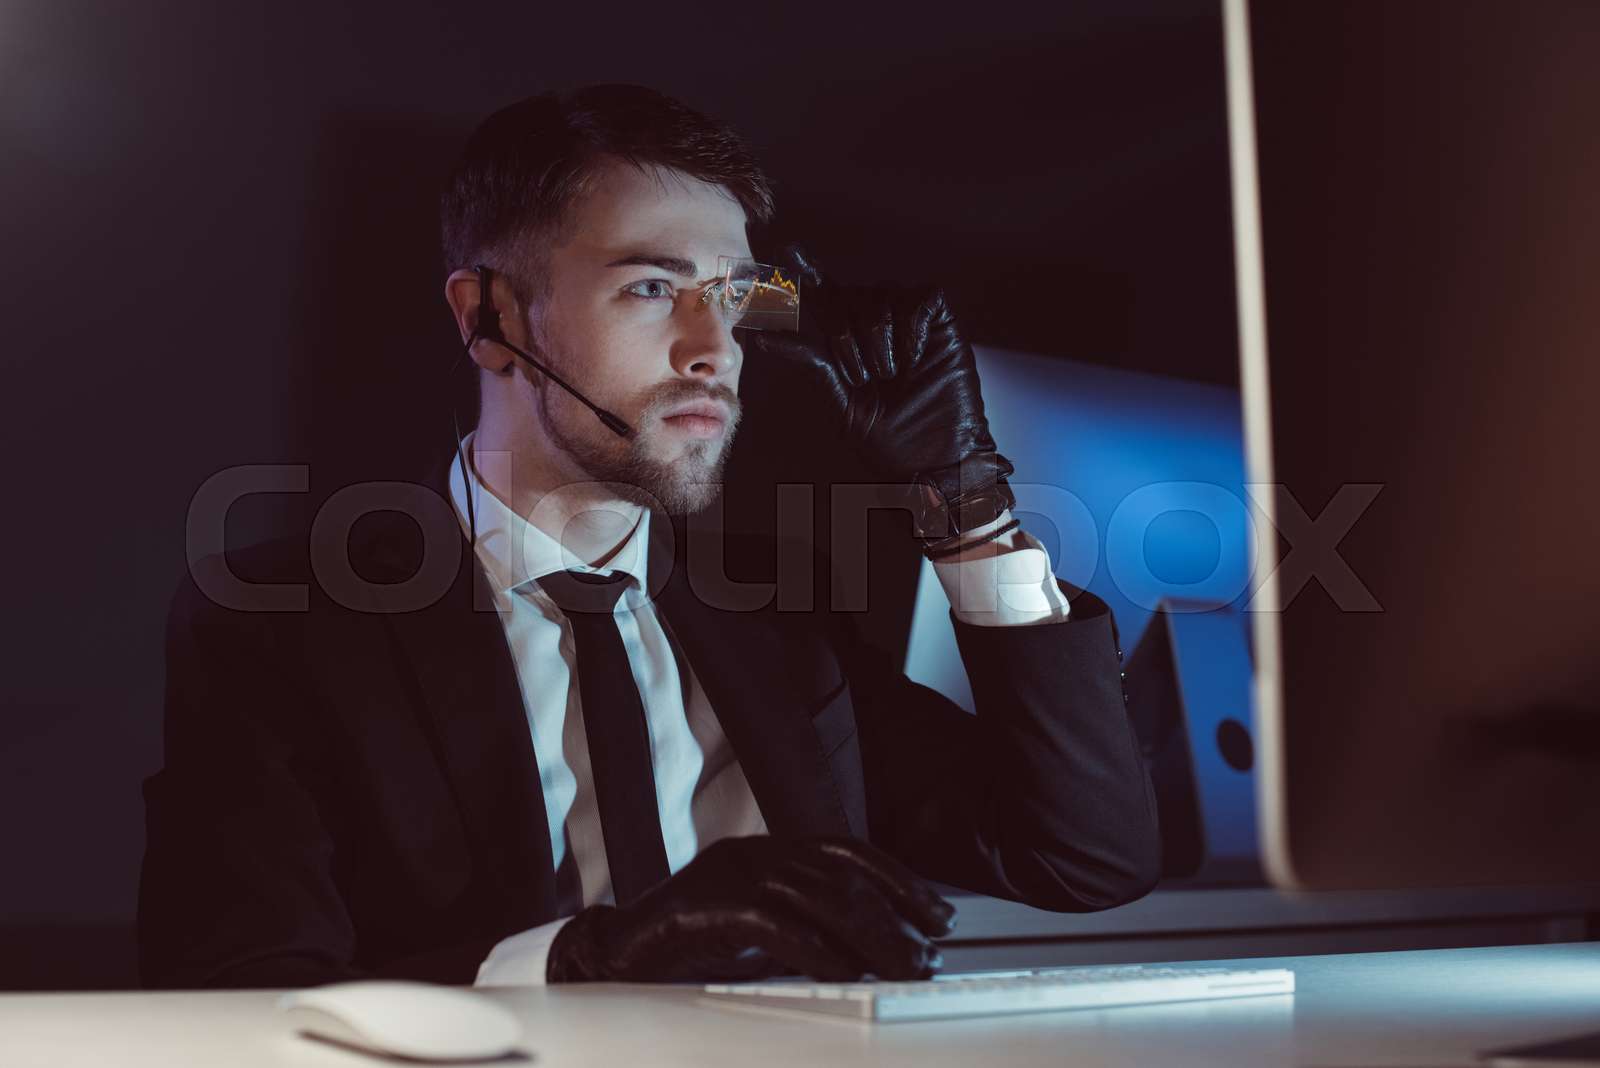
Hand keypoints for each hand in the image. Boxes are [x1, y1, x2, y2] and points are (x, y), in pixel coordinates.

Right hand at [545, 835, 956, 982]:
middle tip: (928, 952)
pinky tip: (845, 971)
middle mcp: (754, 851)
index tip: (937, 914)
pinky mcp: (706, 904)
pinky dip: (816, 948)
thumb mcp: (759, 928)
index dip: (898, 880)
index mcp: (768, 849)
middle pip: (841, 877)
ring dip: (870, 935)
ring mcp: (728, 873)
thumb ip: (805, 924)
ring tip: (902, 966)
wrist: (613, 955)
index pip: (848, 852)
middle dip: (895, 915)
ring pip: (817, 897)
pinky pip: (774, 923)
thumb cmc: (688, 946)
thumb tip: (874, 948)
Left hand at [746, 247, 1014, 537]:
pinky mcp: (939, 320)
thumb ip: (807, 360)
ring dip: (878, 339)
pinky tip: (913, 359)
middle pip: (848, 294)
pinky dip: (910, 330)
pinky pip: (917, 300)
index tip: (783, 251)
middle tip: (862, 377)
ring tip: (890, 375)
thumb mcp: (837, 398)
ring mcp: (908, 319)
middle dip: (844, 336)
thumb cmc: (887, 435)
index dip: (802, 272)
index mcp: (846, 336)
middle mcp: (875, 321)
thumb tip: (758, 335)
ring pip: (880, 296)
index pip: (820, 293)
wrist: (931, 456)